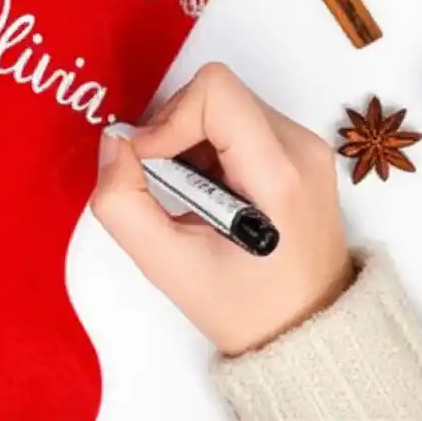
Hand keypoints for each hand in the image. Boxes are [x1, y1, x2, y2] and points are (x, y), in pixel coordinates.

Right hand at [91, 63, 353, 355]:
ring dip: (189, 140)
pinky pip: (239, 121)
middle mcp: (302, 148)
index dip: (167, 120)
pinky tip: (209, 193)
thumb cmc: (246, 307)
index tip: (149, 164)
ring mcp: (306, 146)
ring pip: (225, 104)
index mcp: (279, 175)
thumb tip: (113, 143)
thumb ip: (122, 203)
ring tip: (190, 195)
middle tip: (165, 185)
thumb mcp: (167, 267)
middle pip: (217, 93)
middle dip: (174, 131)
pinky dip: (208, 146)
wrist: (308, 330)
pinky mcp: (300, 151)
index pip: (215, 91)